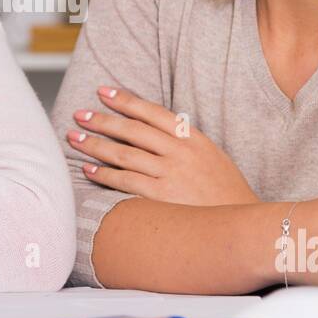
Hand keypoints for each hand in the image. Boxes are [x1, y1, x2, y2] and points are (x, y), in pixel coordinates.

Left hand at [66, 85, 258, 205]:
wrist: (242, 225)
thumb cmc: (226, 194)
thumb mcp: (211, 158)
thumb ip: (185, 143)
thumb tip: (156, 130)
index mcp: (193, 139)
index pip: (152, 112)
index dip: (126, 100)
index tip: (104, 92)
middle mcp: (180, 152)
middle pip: (132, 130)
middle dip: (103, 120)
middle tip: (80, 115)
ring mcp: (170, 175)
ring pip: (123, 153)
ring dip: (95, 144)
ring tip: (75, 137)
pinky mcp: (161, 198)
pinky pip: (124, 181)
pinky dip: (104, 173)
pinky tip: (88, 168)